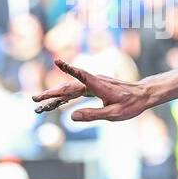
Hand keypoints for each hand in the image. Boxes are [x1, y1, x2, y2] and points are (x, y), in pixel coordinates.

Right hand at [32, 58, 153, 122]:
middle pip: (69, 86)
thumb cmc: (131, 105)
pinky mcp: (94, 87)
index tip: (57, 61)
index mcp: (99, 86)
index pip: (81, 75)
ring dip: (55, 95)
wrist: (143, 95)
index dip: (69, 69)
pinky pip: (77, 91)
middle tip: (34, 100)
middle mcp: (94, 82)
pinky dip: (65, 96)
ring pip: (71, 89)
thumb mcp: (113, 114)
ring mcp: (93, 83)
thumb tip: (71, 117)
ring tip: (39, 102)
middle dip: (51, 93)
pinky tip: (56, 102)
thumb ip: (93, 115)